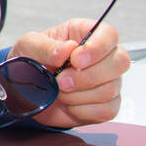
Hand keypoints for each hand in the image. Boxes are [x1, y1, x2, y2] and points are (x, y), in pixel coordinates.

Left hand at [9, 19, 129, 128]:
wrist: (25, 90)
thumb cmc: (31, 62)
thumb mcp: (28, 46)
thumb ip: (45, 46)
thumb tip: (66, 50)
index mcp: (85, 34)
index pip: (108, 34)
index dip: (97, 48)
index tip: (75, 59)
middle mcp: (102, 56)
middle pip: (120, 62)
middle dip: (88, 76)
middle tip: (62, 81)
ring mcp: (108, 81)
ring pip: (111, 89)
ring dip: (79, 95)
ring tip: (59, 91)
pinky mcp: (107, 104)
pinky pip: (106, 110)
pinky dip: (82, 110)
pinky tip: (68, 104)